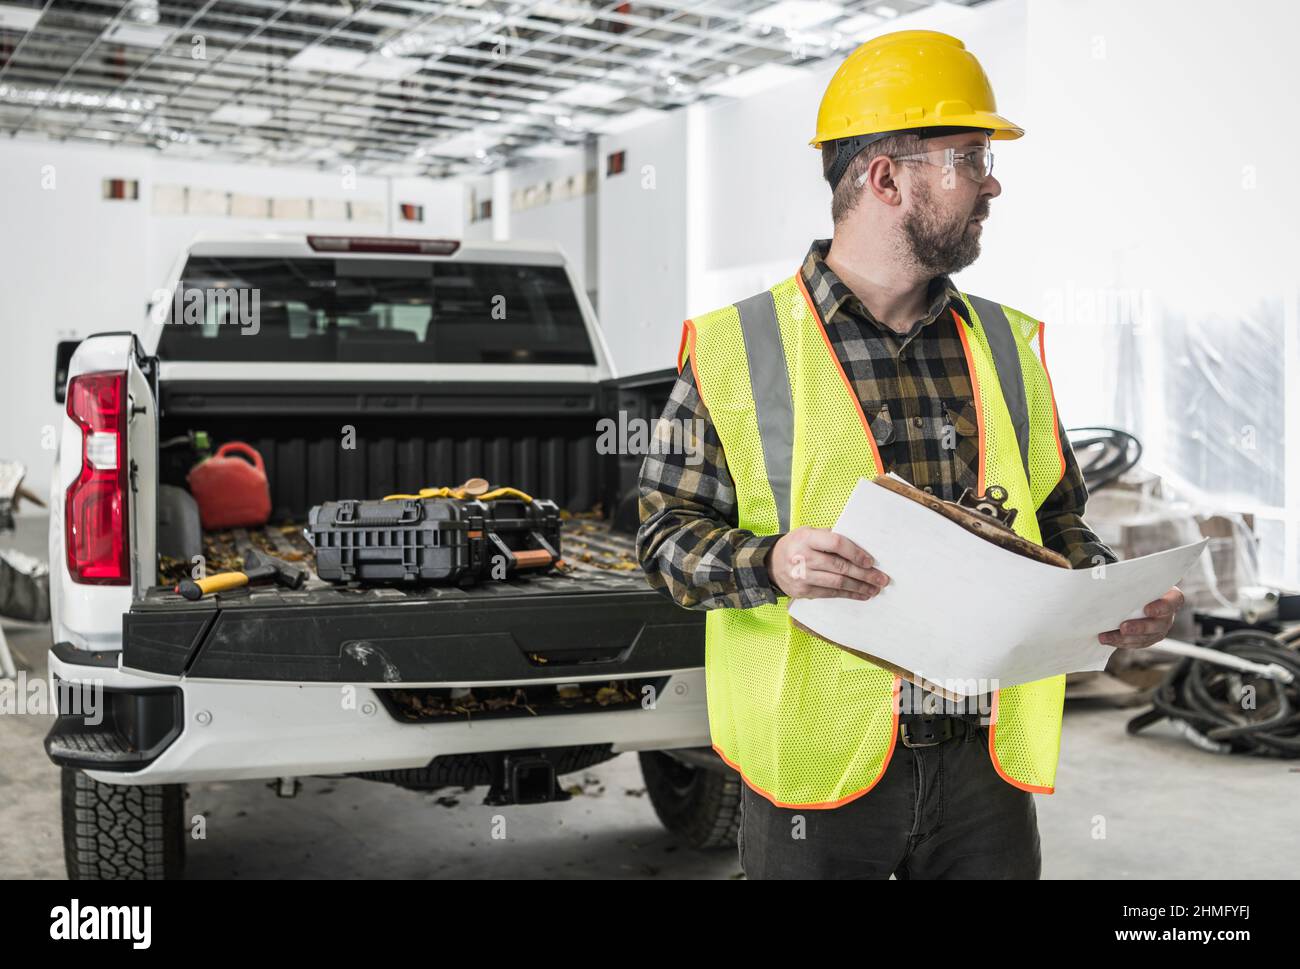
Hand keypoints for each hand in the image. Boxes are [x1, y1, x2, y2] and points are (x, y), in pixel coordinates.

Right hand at [766, 526, 889, 600]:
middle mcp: (803, 558)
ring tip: (875, 589)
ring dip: (859, 587)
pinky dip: (848, 594)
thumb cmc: (796, 545)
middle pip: (840, 567)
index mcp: (806, 538)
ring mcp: (802, 577)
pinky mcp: (803, 592)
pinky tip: (861, 594)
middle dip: (864, 574)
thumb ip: (829, 538)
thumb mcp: (808, 533)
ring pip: (837, 583)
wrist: (770, 564)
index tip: (870, 561)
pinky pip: (830, 593)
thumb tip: (859, 548)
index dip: (855, 552)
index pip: (836, 544)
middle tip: (881, 579)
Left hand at [1098, 587, 1184, 647]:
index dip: (1161, 607)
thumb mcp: (1141, 579)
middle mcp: (1168, 615)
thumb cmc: (1141, 585)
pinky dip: (1120, 642)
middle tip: (1123, 627)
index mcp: (1171, 598)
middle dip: (1140, 628)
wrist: (1140, 596)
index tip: (1147, 609)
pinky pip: (1135, 643)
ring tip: (1107, 636)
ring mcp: (1159, 629)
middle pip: (1158, 625)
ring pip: (1145, 638)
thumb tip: (1110, 575)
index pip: (1172, 602)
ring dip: (1125, 638)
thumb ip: (1134, 580)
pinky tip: (1107, 639)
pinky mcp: (1148, 638)